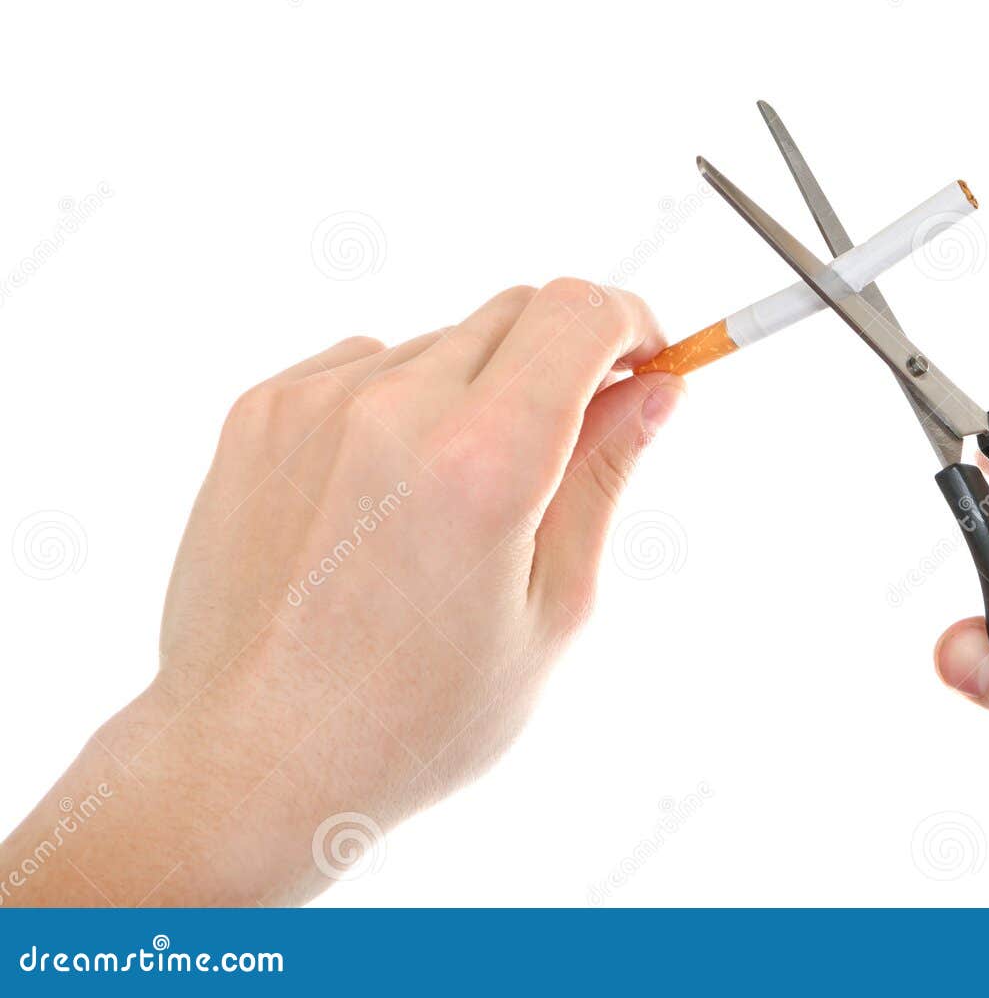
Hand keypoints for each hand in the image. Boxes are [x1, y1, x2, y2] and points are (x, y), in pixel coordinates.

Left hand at [0, 281, 681, 905]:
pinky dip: (402, 405)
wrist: (248, 760)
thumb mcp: (552, 609)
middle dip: (565, 361)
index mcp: (484, 463)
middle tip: (566, 447)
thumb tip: (656, 390)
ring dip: (479, 391)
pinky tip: (387, 501)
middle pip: (518, 314)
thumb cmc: (414, 717)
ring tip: (453, 506)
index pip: (579, 313)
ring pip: (444, 344)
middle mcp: (395, 410)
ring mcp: (317, 404)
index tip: (646, 363)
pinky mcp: (261, 411)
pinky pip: (369, 366)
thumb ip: (603, 476)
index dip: (632, 325)